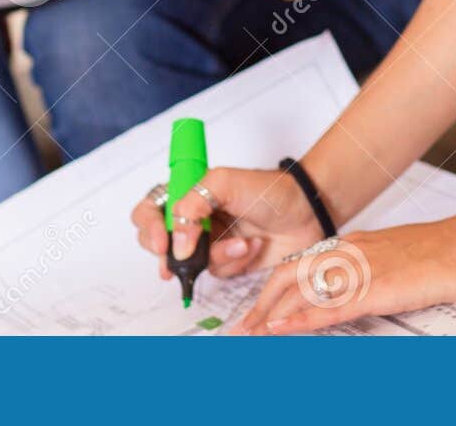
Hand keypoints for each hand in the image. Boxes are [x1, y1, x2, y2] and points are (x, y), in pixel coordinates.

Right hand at [130, 167, 323, 282]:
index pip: (150, 210)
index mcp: (188, 194)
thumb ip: (191, 206)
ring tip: (242, 242)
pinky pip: (217, 272)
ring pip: (191, 263)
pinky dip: (234, 262)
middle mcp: (194, 219)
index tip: (164, 243)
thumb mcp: (224, 182)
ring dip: (218, 254)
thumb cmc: (268, 189)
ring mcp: (209, 242)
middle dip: (175, 253)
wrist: (305, 212)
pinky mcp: (228, 262)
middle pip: (160, 243)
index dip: (150, 228)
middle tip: (192, 254)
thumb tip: (178, 244)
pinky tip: (252, 248)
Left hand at [235, 219, 455, 334]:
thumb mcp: (395, 259)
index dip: (274, 287)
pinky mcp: (376, 288)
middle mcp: (349, 252)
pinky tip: (283, 327)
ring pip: (302, 290)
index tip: (259, 307)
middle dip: (262, 302)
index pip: (300, 264)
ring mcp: (360, 269)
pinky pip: (329, 306)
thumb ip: (369, 271)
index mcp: (353, 244)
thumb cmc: (443, 253)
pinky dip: (301, 319)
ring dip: (272, 313)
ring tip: (251, 332)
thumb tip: (351, 292)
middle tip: (244, 326)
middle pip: (289, 275)